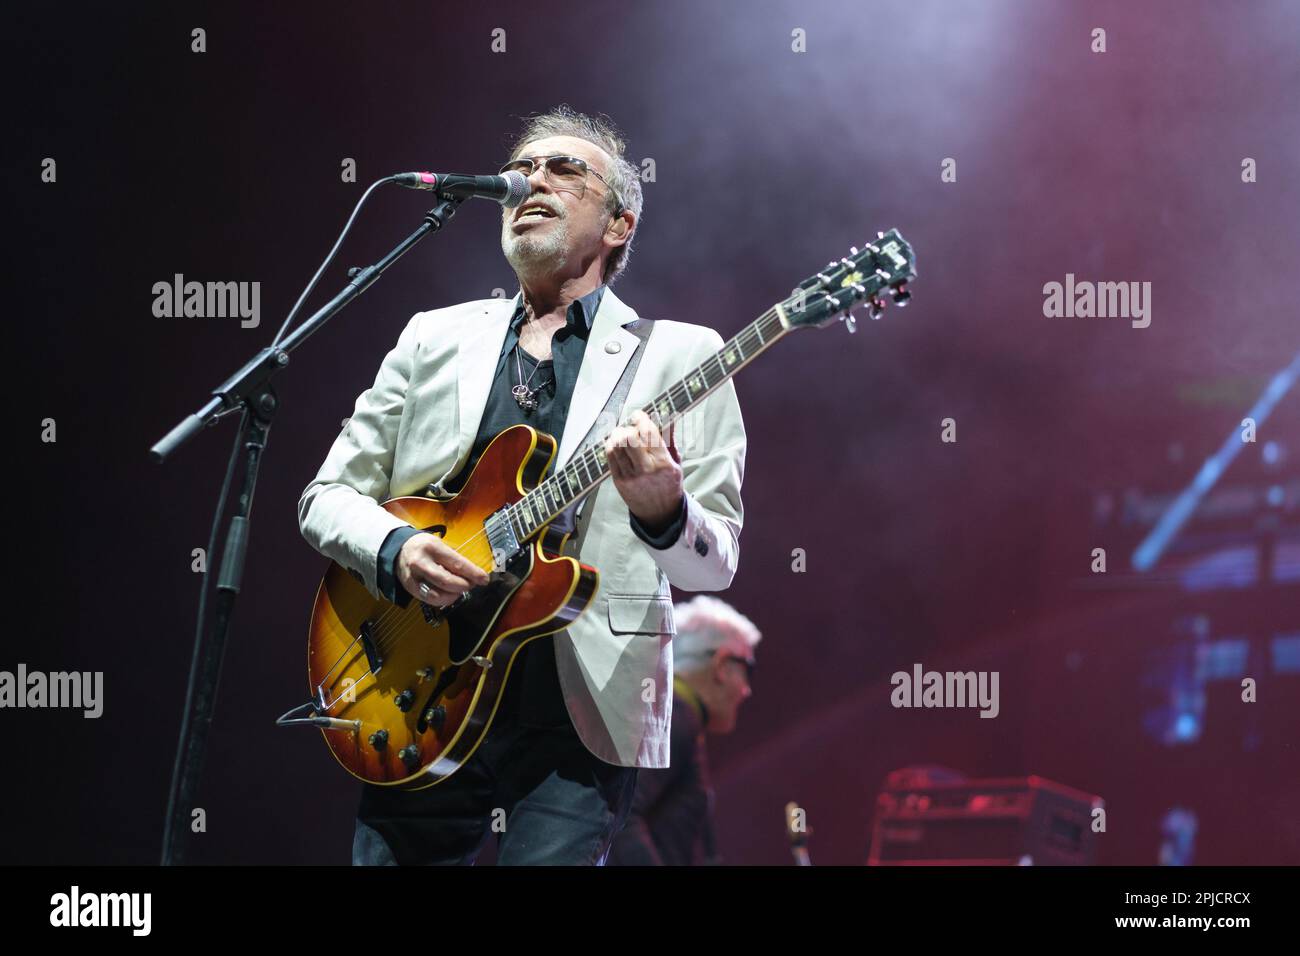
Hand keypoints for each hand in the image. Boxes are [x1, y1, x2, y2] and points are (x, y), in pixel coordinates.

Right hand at [397, 532, 489, 606]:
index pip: (456, 563)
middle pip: (446, 581)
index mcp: (432, 548)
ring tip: (460, 589)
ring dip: (454, 595)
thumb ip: (454, 559)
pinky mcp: (410, 588)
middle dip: (463, 586)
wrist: (398, 550)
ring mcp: (414, 577)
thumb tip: (473, 573)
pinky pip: (429, 600)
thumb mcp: (440, 544)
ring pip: (437, 594)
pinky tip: (450, 594)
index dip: (472, 573)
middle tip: (471, 584)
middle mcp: (421, 563)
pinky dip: (443, 600)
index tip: (484, 579)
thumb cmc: (424, 546)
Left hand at [604, 410, 683, 529]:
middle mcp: (646, 469)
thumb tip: (668, 417)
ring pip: (616, 445)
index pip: (648, 432)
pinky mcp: (619, 481)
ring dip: (618, 435)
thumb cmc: (669, 485)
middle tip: (632, 428)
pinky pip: (609, 456)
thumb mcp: (676, 462)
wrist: (659, 513)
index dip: (640, 418)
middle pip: (628, 437)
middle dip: (628, 427)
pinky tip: (618, 445)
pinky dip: (611, 445)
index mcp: (663, 463)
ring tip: (624, 436)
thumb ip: (669, 438)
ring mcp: (630, 476)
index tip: (639, 415)